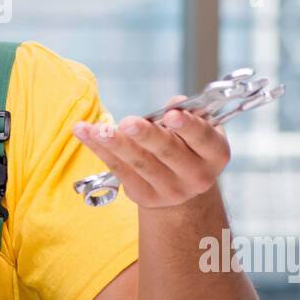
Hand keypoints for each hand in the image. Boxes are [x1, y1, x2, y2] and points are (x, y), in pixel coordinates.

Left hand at [71, 96, 230, 210]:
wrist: (182, 189)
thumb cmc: (189, 147)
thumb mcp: (198, 131)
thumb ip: (188, 115)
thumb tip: (174, 103)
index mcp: (215, 155)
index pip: (204, 139)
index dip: (189, 126)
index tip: (171, 114)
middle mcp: (196, 177)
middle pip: (168, 152)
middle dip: (146, 136)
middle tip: (128, 122)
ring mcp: (169, 190)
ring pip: (138, 162)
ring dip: (114, 143)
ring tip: (96, 129)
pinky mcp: (143, 195)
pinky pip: (118, 168)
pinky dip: (99, 149)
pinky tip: (84, 132)